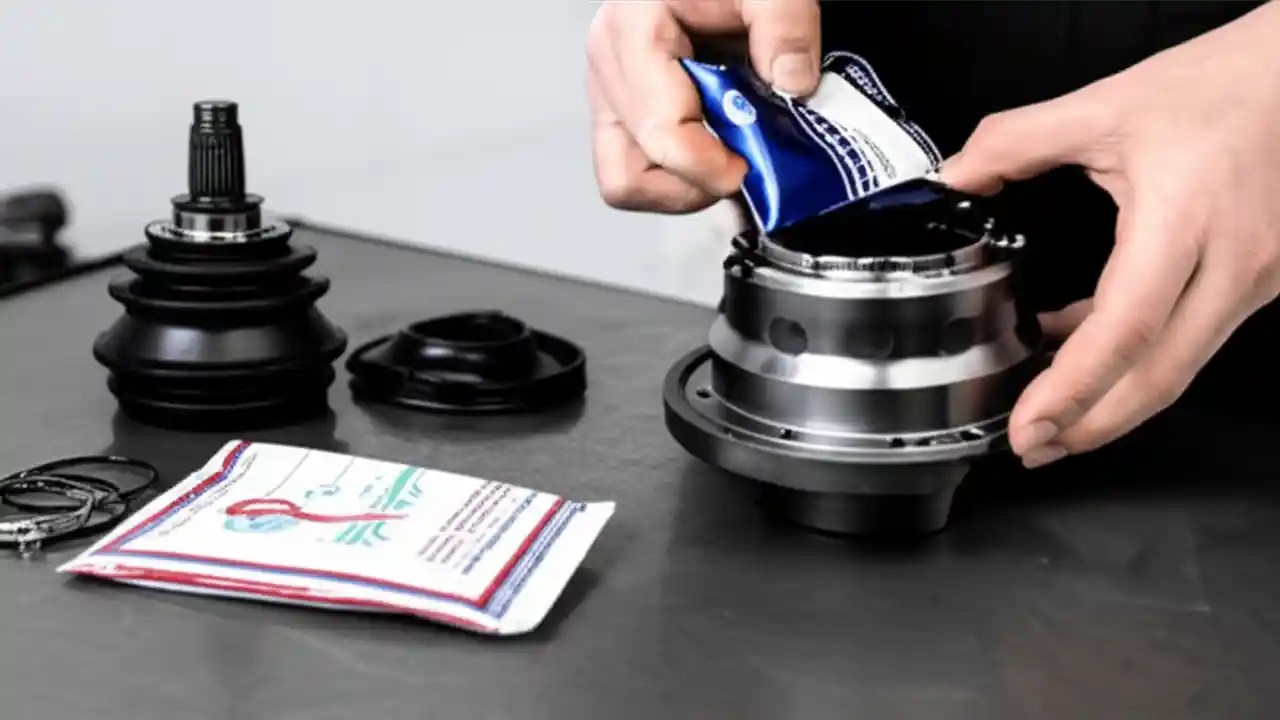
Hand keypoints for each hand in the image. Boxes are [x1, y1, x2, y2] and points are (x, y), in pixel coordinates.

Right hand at [587, 0, 820, 211]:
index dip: (710, 165)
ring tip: (727, 157)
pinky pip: (634, 173)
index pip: (660, 131)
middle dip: (697, 181)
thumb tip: (792, 84)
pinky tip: (714, 151)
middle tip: (743, 162)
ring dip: (683, 187)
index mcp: (633, 31)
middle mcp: (610, 68)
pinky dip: (678, 179)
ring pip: (626, 183)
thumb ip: (784, 23)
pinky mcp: (620, 114)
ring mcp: (610, 95)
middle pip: (633, 173)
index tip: (749, 167)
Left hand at [940, 3, 1279, 467]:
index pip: (1127, 327)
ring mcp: (1255, 283)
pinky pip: (1192, 341)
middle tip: (1030, 446)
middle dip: (1090, 425)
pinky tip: (1084, 348)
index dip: (1075, 387)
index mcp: (1185, 220)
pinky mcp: (1259, 285)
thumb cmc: (1220, 87)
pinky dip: (1137, 360)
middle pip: (1159, 376)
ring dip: (1113, 403)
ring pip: (1179, 368)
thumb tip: (952, 179)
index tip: (1029, 424)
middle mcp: (1231, 265)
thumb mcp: (1104, 105)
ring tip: (1049, 416)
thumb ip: (1013, 142)